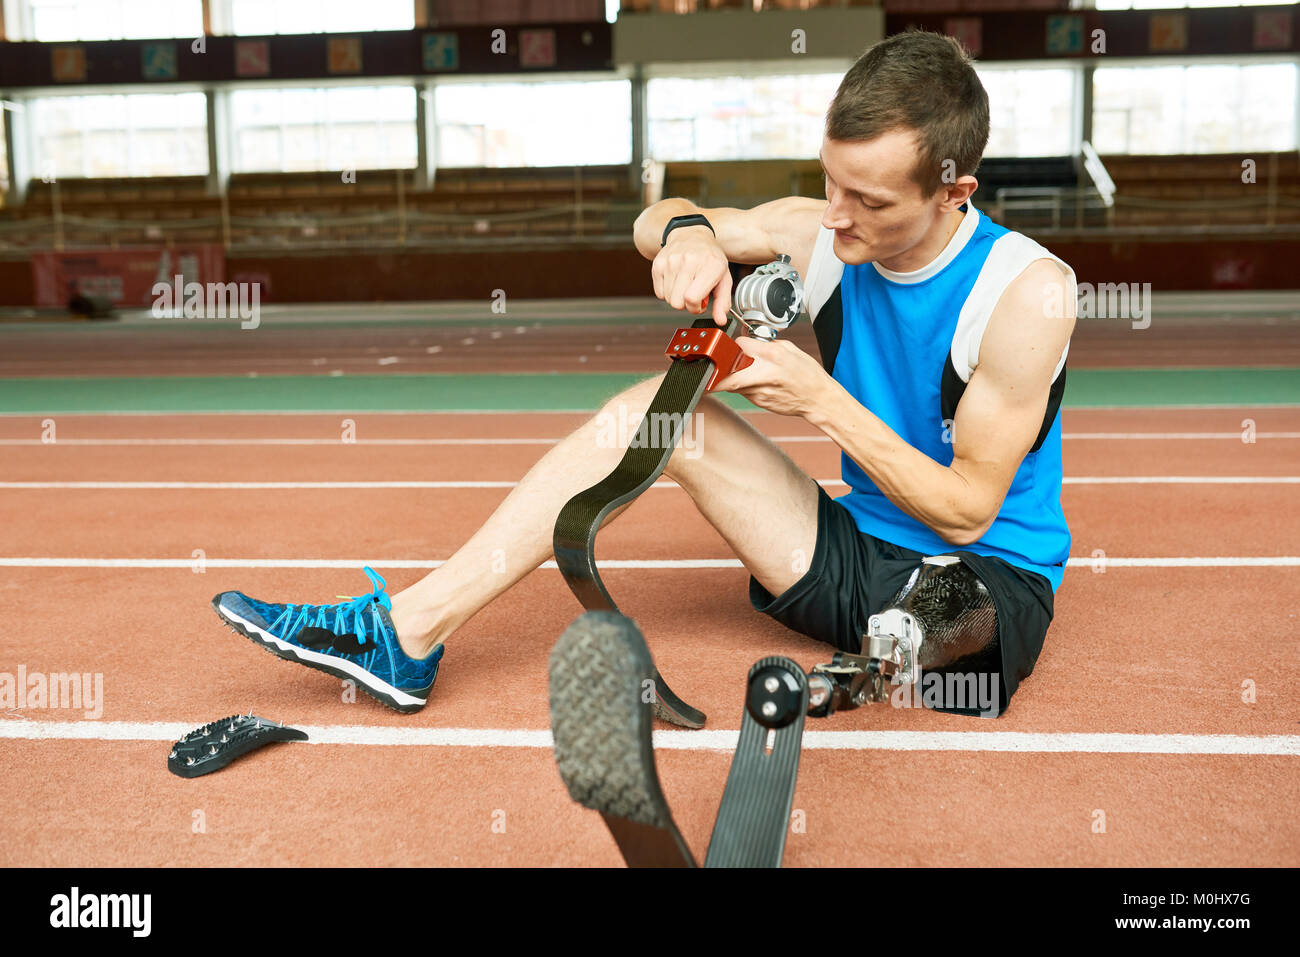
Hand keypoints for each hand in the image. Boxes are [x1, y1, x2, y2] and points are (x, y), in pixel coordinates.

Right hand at [652, 227, 732, 326]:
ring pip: (668, 299)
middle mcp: (689, 261)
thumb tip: (720, 321)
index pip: (692, 299)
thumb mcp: (723, 278)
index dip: (695, 308)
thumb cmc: (709, 258)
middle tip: (693, 293)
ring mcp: (671, 262)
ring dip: (677, 297)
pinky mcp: (658, 264)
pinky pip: (659, 293)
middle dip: (686, 304)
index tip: (700, 303)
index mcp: (710, 265)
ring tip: (685, 285)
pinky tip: (676, 280)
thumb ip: (723, 302)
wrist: (690, 234)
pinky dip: (667, 291)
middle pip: (678, 303)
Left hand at [712, 335, 833, 417]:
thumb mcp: (789, 349)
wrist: (818, 398)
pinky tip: (753, 383)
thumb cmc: (807, 374)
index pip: (738, 346)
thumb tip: (745, 339)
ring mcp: (760, 391)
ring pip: (731, 383)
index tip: (727, 346)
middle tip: (711, 367)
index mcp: (772, 355)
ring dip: (729, 377)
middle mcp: (763, 373)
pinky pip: (742, 392)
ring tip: (737, 372)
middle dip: (716, 370)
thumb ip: (765, 343)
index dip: (730, 345)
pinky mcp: (759, 402)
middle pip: (726, 373)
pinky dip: (742, 386)